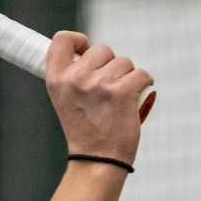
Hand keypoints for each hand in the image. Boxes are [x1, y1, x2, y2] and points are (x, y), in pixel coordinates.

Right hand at [43, 31, 151, 166]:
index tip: (86, 51)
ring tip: (119, 100)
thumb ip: (73, 75)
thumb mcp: (66, 100)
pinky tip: (135, 97)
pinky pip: (141, 74)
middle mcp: (76, 78)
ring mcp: (99, 84)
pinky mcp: (121, 91)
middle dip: (110, 65)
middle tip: (107, 90)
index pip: (63, 40)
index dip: (79, 41)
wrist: (97, 160)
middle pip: (102, 48)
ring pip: (124, 62)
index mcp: (56, 79)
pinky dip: (143, 84)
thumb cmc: (86, 131)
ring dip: (127, 77)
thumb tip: (88, 52)